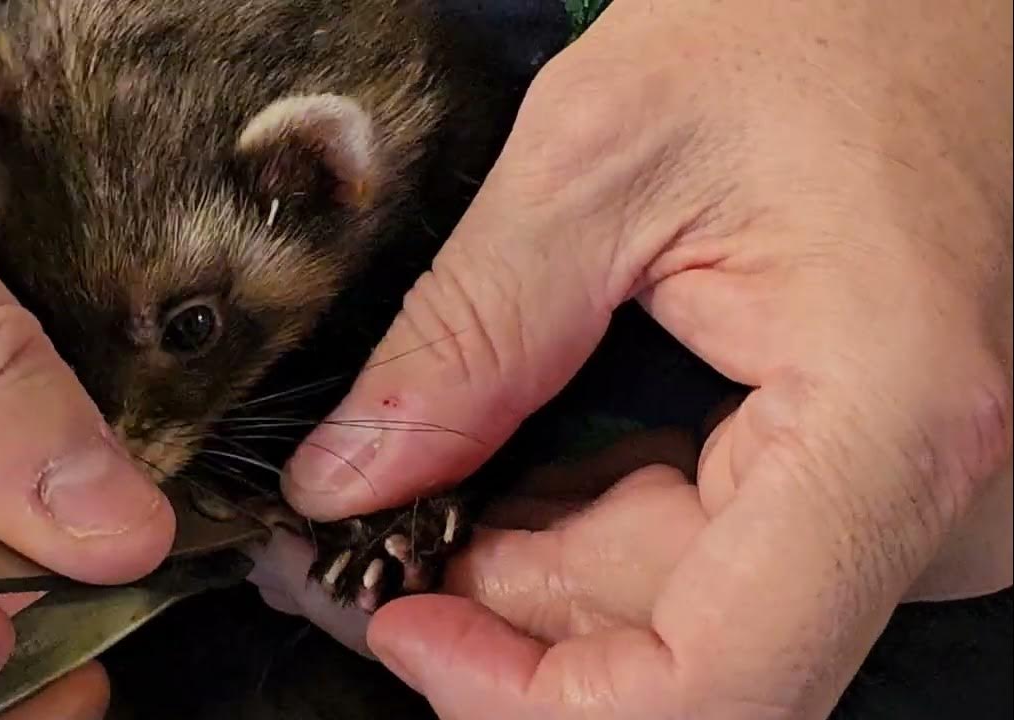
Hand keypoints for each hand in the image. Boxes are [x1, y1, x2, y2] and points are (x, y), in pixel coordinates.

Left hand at [267, 0, 1013, 716]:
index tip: (405, 624)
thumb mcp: (603, 155)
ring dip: (541, 566)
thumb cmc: (820, 22)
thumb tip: (351, 480)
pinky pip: (718, 556)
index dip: (531, 697)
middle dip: (498, 611)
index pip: (712, 684)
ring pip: (686, 612)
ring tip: (429, 481)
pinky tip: (530, 468)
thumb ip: (468, 335)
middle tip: (362, 531)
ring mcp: (915, 501)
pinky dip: (603, 527)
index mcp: (888, 424)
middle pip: (678, 652)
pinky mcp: (877, 478)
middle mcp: (937, 499)